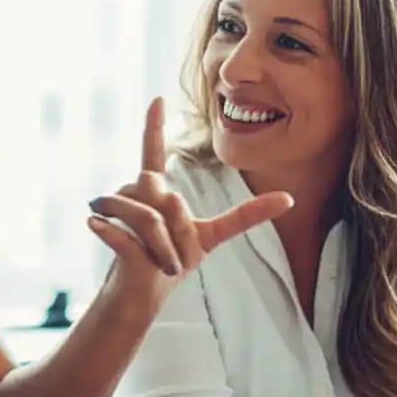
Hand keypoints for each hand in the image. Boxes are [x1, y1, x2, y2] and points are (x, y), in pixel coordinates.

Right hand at [86, 97, 293, 312]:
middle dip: (182, 233)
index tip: (158, 99)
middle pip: (170, 199)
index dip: (154, 126)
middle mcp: (133, 193)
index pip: (152, 152)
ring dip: (166, 251)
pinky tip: (130, 253)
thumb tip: (288, 197)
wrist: (138, 298)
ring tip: (165, 269)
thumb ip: (240, 216)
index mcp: (154, 190)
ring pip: (152, 219)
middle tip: (179, 262)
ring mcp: (117, 210)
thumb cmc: (166, 264)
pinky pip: (131, 236)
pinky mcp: (108, 231)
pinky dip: (145, 253)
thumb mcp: (209, 239)